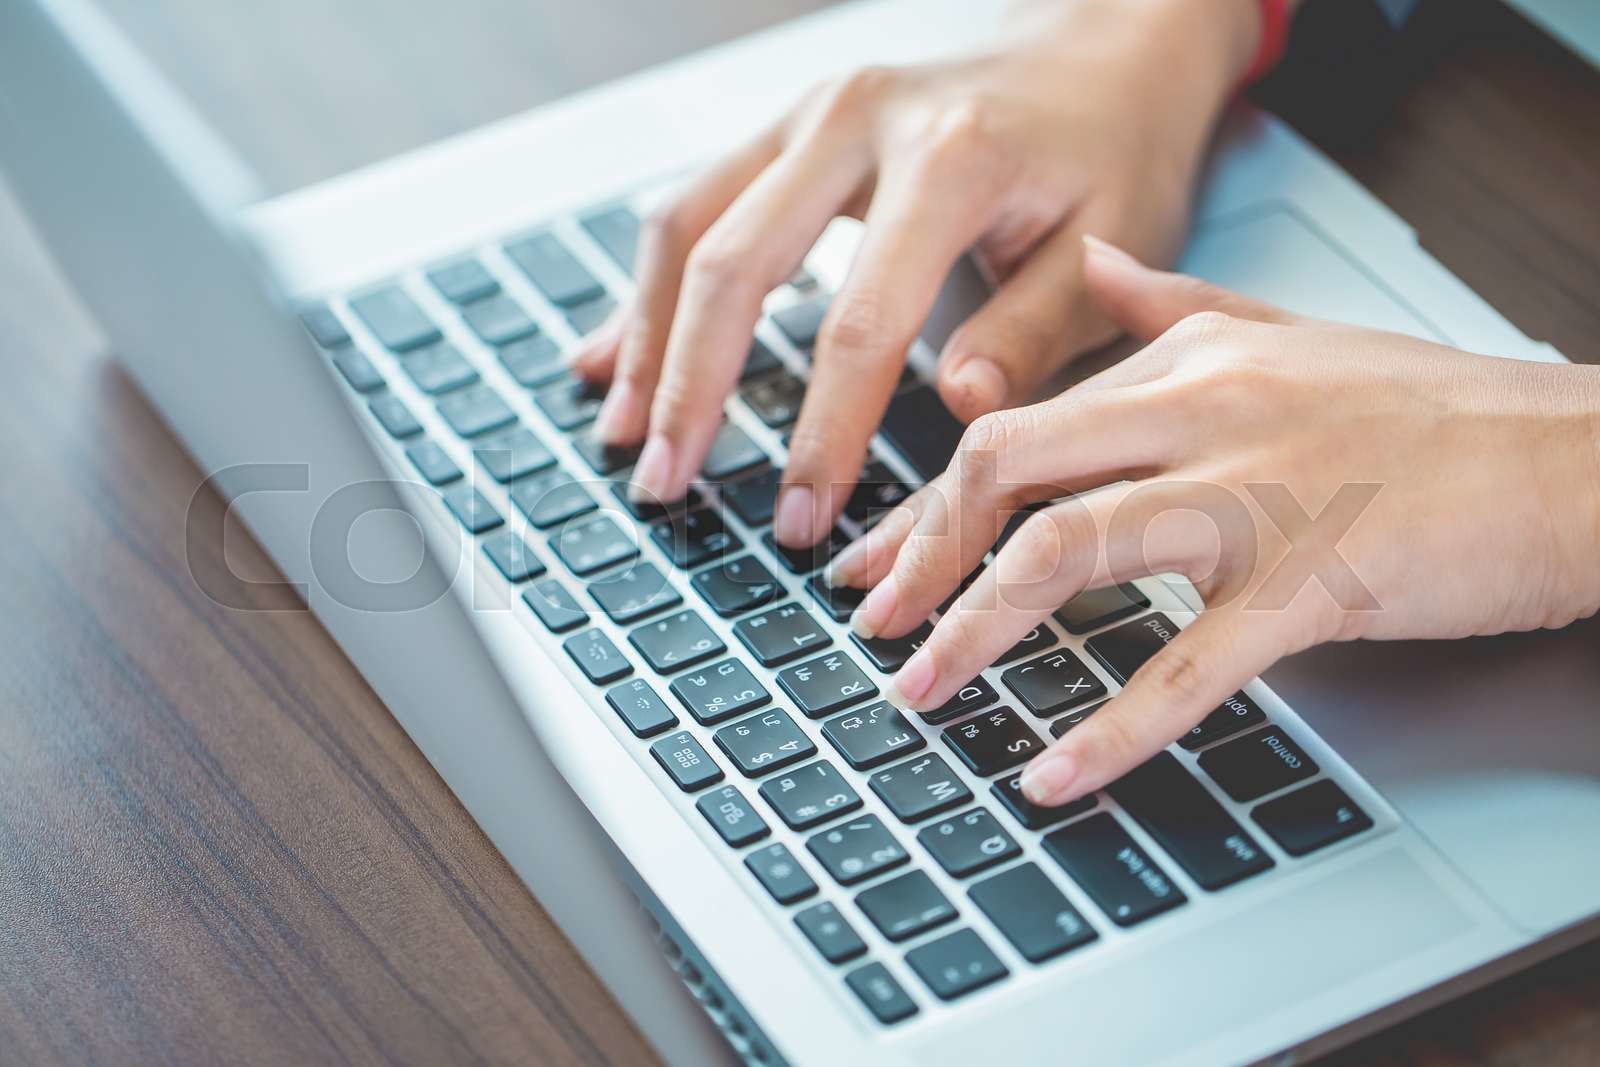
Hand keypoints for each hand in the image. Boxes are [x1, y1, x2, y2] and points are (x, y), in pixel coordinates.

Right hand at [573, 0, 1263, 545]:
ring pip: (686, 227)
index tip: (800, 517)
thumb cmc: (1112, 151)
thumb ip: (1034, 331)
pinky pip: (691, 204)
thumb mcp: (1110, 246)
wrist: (1101, 50)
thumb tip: (957, 410)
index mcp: (949, 157)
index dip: (821, 433)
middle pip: (733, 265)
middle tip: (664, 486)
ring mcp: (808, 112)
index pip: (860, 323)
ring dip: (645, 338)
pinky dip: (645, 288)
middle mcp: (858, 119)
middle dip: (690, 389)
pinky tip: (609, 354)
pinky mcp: (785, 127)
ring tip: (625, 434)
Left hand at [830, 237, 1599, 805]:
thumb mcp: (1289, 334)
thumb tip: (1092, 263)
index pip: (1012, 428)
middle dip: (917, 555)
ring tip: (920, 694)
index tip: (868, 560)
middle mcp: (1202, 414)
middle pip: (1007, 470)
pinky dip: (1109, 730)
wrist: (1577, 458)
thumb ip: (1174, 304)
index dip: (923, 503)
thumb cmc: (1436, 410)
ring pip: (1068, 552)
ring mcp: (1256, 495)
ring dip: (974, 630)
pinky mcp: (1315, 580)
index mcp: (1184, 365)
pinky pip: (1186, 666)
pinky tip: (1052, 775)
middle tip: (869, 626)